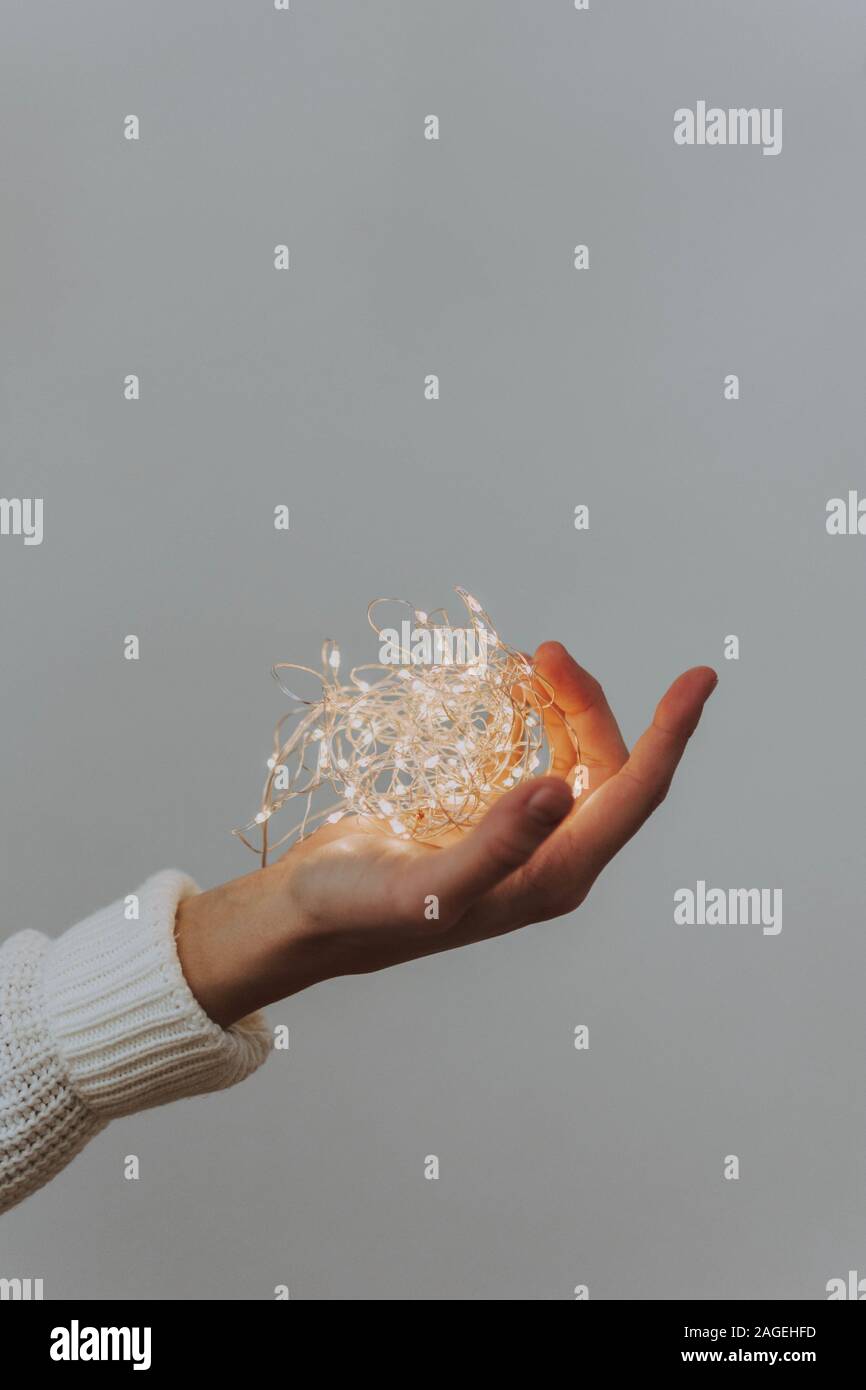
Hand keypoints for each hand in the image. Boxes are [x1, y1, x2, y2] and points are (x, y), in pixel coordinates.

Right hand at [176, 644, 716, 1026]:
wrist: (306, 920)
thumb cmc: (357, 911)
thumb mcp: (426, 888)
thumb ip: (496, 846)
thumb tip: (561, 790)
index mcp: (553, 877)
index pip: (635, 795)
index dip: (672, 734)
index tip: (700, 676)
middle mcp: (553, 862)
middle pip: (608, 768)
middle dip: (589, 702)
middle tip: (542, 651)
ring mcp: (529, 845)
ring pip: (580, 762)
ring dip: (568, 708)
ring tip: (533, 662)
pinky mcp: (500, 828)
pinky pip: (547, 763)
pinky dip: (544, 722)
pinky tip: (523, 696)